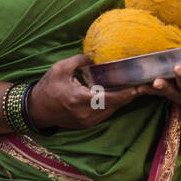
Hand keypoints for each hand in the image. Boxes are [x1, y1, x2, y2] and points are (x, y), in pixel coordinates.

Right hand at [27, 54, 147, 129]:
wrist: (36, 110)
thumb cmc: (47, 88)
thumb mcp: (60, 69)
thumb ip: (79, 60)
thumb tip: (94, 57)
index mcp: (79, 99)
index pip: (110, 97)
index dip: (126, 93)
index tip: (140, 85)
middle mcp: (86, 113)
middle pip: (115, 105)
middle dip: (130, 95)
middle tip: (145, 84)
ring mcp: (87, 121)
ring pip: (112, 110)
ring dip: (124, 100)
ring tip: (138, 88)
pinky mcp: (87, 124)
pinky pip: (106, 114)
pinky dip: (115, 104)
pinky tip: (122, 95)